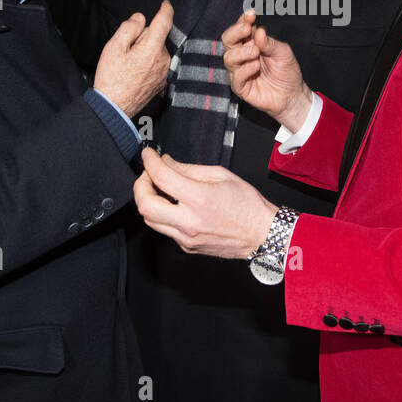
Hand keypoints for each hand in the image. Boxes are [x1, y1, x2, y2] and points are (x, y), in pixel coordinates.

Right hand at [93, 1, 173, 116]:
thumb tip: (140, 18)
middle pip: (156, 37)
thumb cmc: (112, 79)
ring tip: (129, 65)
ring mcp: (164, 72)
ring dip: (145, 51)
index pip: (164, 23)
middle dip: (143, 38)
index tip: (165, 4)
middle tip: (126, 51)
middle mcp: (163, 61)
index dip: (165, 10)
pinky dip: (148, 62)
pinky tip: (134, 72)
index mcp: (152, 50)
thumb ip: (129, 28)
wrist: (114, 107)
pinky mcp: (162, 81)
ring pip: (156, 50)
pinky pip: (157, 62)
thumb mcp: (114, 47)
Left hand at [133, 147, 276, 259]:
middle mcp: (189, 221)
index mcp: (199, 199)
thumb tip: (167, 163)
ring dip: (148, 201)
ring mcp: (186, 237)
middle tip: (148, 174)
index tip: (148, 155)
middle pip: (145, 205)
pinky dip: (162, 214)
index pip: (161, 177)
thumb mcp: (221, 175)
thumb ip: (189, 169)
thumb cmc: (247, 205)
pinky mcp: (187, 246)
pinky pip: (164, 229)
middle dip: (140, 185)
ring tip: (159, 188)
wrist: (261, 234)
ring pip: (149, 220)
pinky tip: (172, 204)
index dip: (149, 162)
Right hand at [222, 9, 311, 131]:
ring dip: (241, 52)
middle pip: (228, 40)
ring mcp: (240, 71)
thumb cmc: (287, 72)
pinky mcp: (240, 86)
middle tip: (247, 29)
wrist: (292, 95)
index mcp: (252, 43)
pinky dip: (245, 70)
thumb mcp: (283, 53)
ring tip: (256, 52)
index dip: (243, 20)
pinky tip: (256, 66)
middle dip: (235, 32)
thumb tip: (258, 31)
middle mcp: (243, 55)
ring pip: (229, 57)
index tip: (250, 14)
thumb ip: (270, 42)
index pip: (241, 29)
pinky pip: (236, 77)